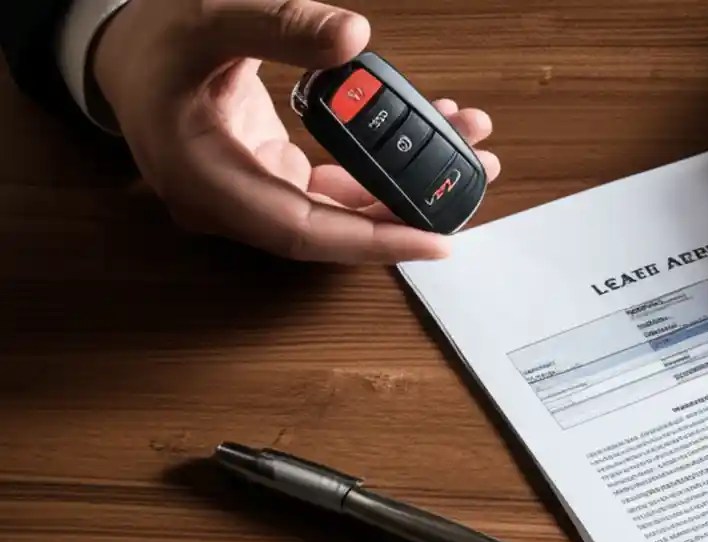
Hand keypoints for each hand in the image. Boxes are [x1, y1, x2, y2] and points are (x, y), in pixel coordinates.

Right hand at [92, 0, 500, 262]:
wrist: (120, 52)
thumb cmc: (153, 40)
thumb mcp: (210, 16)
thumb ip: (278, 26)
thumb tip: (354, 39)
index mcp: (205, 181)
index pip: (302, 231)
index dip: (372, 241)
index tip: (435, 240)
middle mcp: (231, 203)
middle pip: (333, 225)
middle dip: (409, 202)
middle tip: (476, 169)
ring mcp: (251, 194)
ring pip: (340, 206)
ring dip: (402, 180)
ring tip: (465, 143)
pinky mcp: (269, 177)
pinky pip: (332, 185)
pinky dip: (376, 165)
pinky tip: (418, 135)